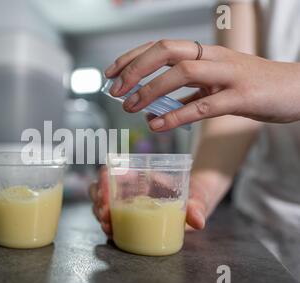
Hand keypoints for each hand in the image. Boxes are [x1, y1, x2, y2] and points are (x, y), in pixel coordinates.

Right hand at [89, 166, 214, 236]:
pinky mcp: (129, 218)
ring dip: (99, 213)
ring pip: (102, 203)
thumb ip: (197, 205)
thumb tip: (198, 221)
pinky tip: (110, 231)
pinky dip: (106, 224)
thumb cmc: (195, 191)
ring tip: (106, 224)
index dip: (105, 180)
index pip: (115, 171)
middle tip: (105, 214)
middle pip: (102, 188)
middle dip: (98, 200)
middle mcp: (131, 187)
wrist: (198, 201)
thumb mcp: (199, 195)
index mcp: (142, 175)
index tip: (107, 194)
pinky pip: (110, 218)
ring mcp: (127, 202)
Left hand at [105, 39, 299, 130]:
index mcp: (207, 54)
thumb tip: (157, 108)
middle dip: (137, 68)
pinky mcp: (242, 97)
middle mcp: (215, 59)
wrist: (298, 90)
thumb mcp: (217, 86)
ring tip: (130, 107)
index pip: (162, 47)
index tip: (111, 73)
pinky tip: (157, 125)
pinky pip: (204, 105)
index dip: (133, 57)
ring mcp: (229, 76)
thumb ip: (189, 93)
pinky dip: (177, 115)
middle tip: (116, 89)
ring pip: (183, 72)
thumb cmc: (255, 87)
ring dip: (152, 89)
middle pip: (168, 51)